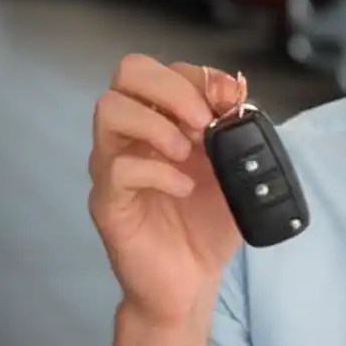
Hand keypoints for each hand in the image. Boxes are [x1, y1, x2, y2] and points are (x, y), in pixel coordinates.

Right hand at [88, 54, 243, 326]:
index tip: (228, 100)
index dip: (198, 75)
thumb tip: (235, 92)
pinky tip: (183, 188)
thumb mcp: (236, 167)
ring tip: (188, 153)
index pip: (163, 67)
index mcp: (161, 118)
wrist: (192, 278)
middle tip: (201, 121)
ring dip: (158, 122)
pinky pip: (119, 168)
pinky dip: (159, 171)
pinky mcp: (108, 202)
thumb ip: (236, 129)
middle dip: (172, 86)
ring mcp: (113, 165)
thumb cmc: (209, 220)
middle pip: (128, 71)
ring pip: (110, 109)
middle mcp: (131, 133)